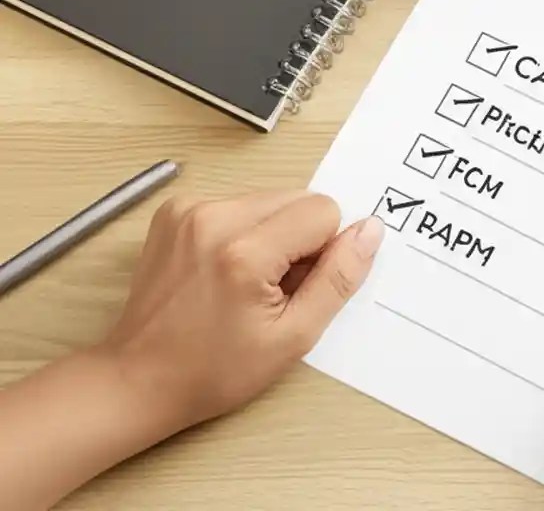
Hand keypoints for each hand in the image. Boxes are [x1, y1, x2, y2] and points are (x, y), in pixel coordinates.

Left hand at [0, 190, 382, 509]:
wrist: (139, 379)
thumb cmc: (214, 370)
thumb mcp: (294, 337)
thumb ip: (338, 278)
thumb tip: (370, 231)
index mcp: (246, 250)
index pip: (323, 210)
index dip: (325, 251)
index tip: (298, 288)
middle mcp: (214, 217)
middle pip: (297, 198)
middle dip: (300, 240)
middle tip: (274, 289)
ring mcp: (188, 210)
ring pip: (270, 200)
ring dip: (274, 235)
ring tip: (246, 284)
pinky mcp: (174, 211)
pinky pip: (237, 204)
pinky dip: (244, 232)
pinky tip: (225, 272)